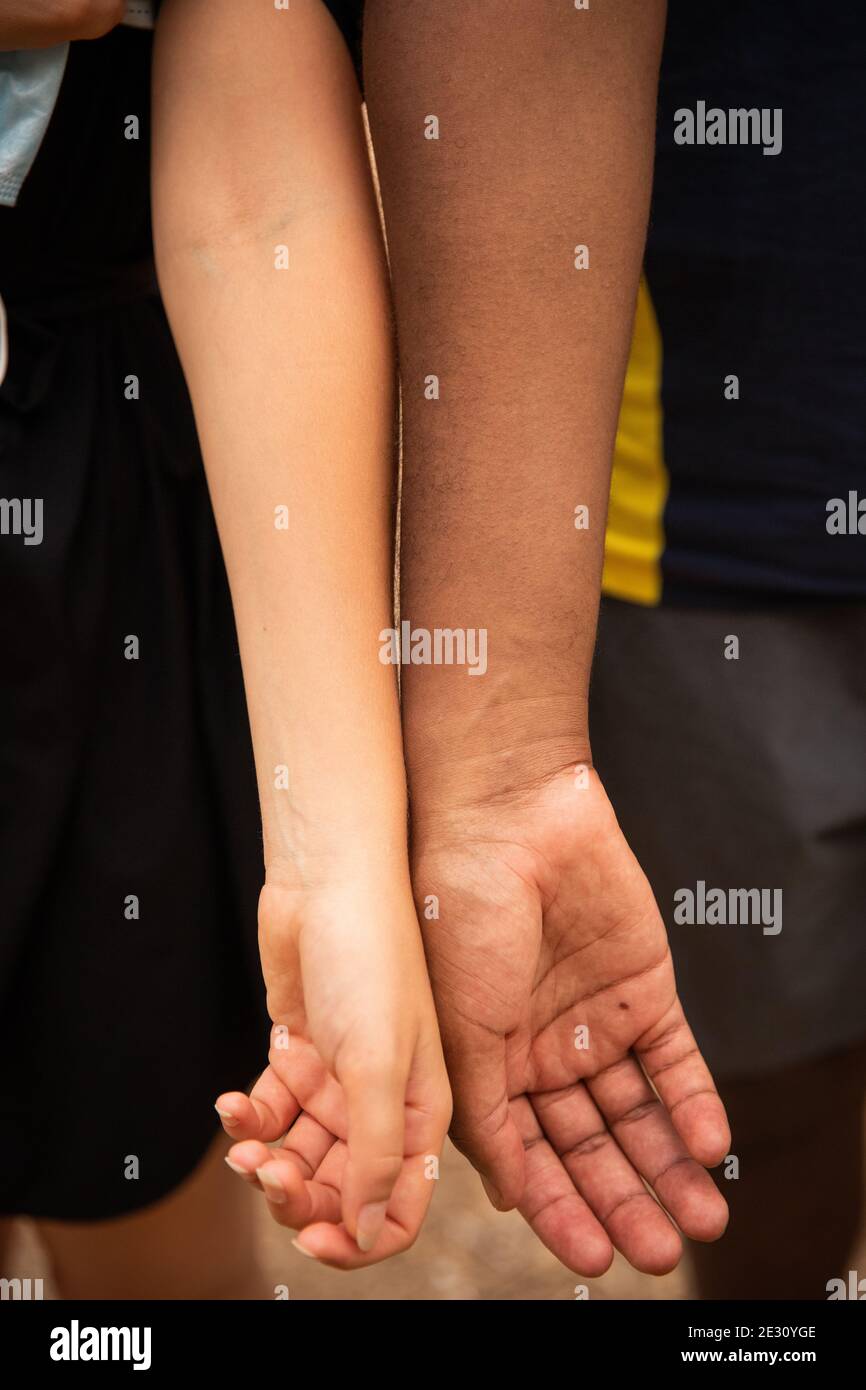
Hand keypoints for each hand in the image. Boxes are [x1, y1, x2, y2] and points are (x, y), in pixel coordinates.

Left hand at [216, 866, 451, 1267]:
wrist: (326, 881)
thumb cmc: (369, 959)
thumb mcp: (378, 1065)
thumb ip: (377, 1155)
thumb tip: (371, 1233)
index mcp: (421, 1113)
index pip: (401, 1209)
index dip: (361, 1239)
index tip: (314, 1239)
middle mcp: (383, 1104)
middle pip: (343, 1191)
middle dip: (302, 1200)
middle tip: (267, 1177)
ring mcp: (338, 1080)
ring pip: (302, 1157)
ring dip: (268, 1163)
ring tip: (244, 1147)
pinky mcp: (298, 1054)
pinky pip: (271, 1111)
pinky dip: (249, 1118)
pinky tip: (230, 1106)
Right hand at [411, 766, 729, 1275]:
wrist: (507, 819)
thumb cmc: (453, 917)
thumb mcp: (456, 1028)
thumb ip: (483, 1113)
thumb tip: (511, 1196)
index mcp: (484, 1066)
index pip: (528, 1156)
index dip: (559, 1209)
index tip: (592, 1260)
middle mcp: (540, 1051)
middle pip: (589, 1144)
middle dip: (621, 1200)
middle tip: (656, 1253)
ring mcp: (594, 1020)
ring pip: (638, 1112)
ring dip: (667, 1165)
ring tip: (700, 1221)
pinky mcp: (643, 987)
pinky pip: (675, 1058)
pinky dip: (693, 1101)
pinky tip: (710, 1144)